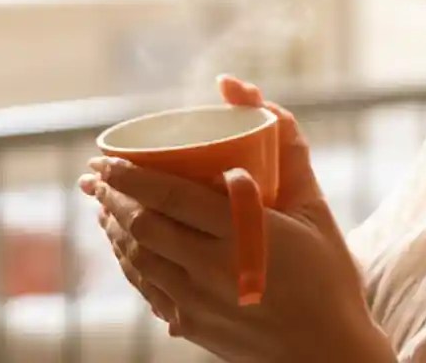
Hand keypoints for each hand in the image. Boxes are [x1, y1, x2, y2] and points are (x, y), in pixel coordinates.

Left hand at [78, 76, 395, 362]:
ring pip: (137, 258)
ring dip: (114, 228)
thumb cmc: (328, 274)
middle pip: (143, 226)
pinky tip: (126, 247)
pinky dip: (129, 262)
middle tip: (96, 177)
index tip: (107, 157)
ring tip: (104, 206)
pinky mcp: (192, 326)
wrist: (329, 354)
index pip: (168, 195)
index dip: (129, 175)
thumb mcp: (314, 206)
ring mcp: (197, 303)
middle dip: (112, 198)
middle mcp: (212, 269)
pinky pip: (146, 288)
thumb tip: (239, 89)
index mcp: (243, 234)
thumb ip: (286, 145)